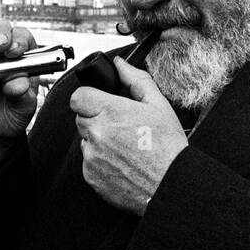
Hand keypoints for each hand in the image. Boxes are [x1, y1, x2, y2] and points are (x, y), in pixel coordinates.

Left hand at [69, 56, 188, 214]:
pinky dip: (101, 162)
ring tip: (125, 148)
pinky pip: (88, 162)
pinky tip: (122, 163)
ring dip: (98, 141)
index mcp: (111, 111)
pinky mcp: (91, 176)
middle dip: (97, 119)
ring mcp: (92, 156)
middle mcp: (97, 133)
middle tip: (121, 128)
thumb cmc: (168, 148)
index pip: (78, 97)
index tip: (100, 104)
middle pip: (81, 118)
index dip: (89, 98)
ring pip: (85, 141)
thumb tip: (120, 65)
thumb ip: (136, 80)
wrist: (171, 184)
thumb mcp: (158, 105)